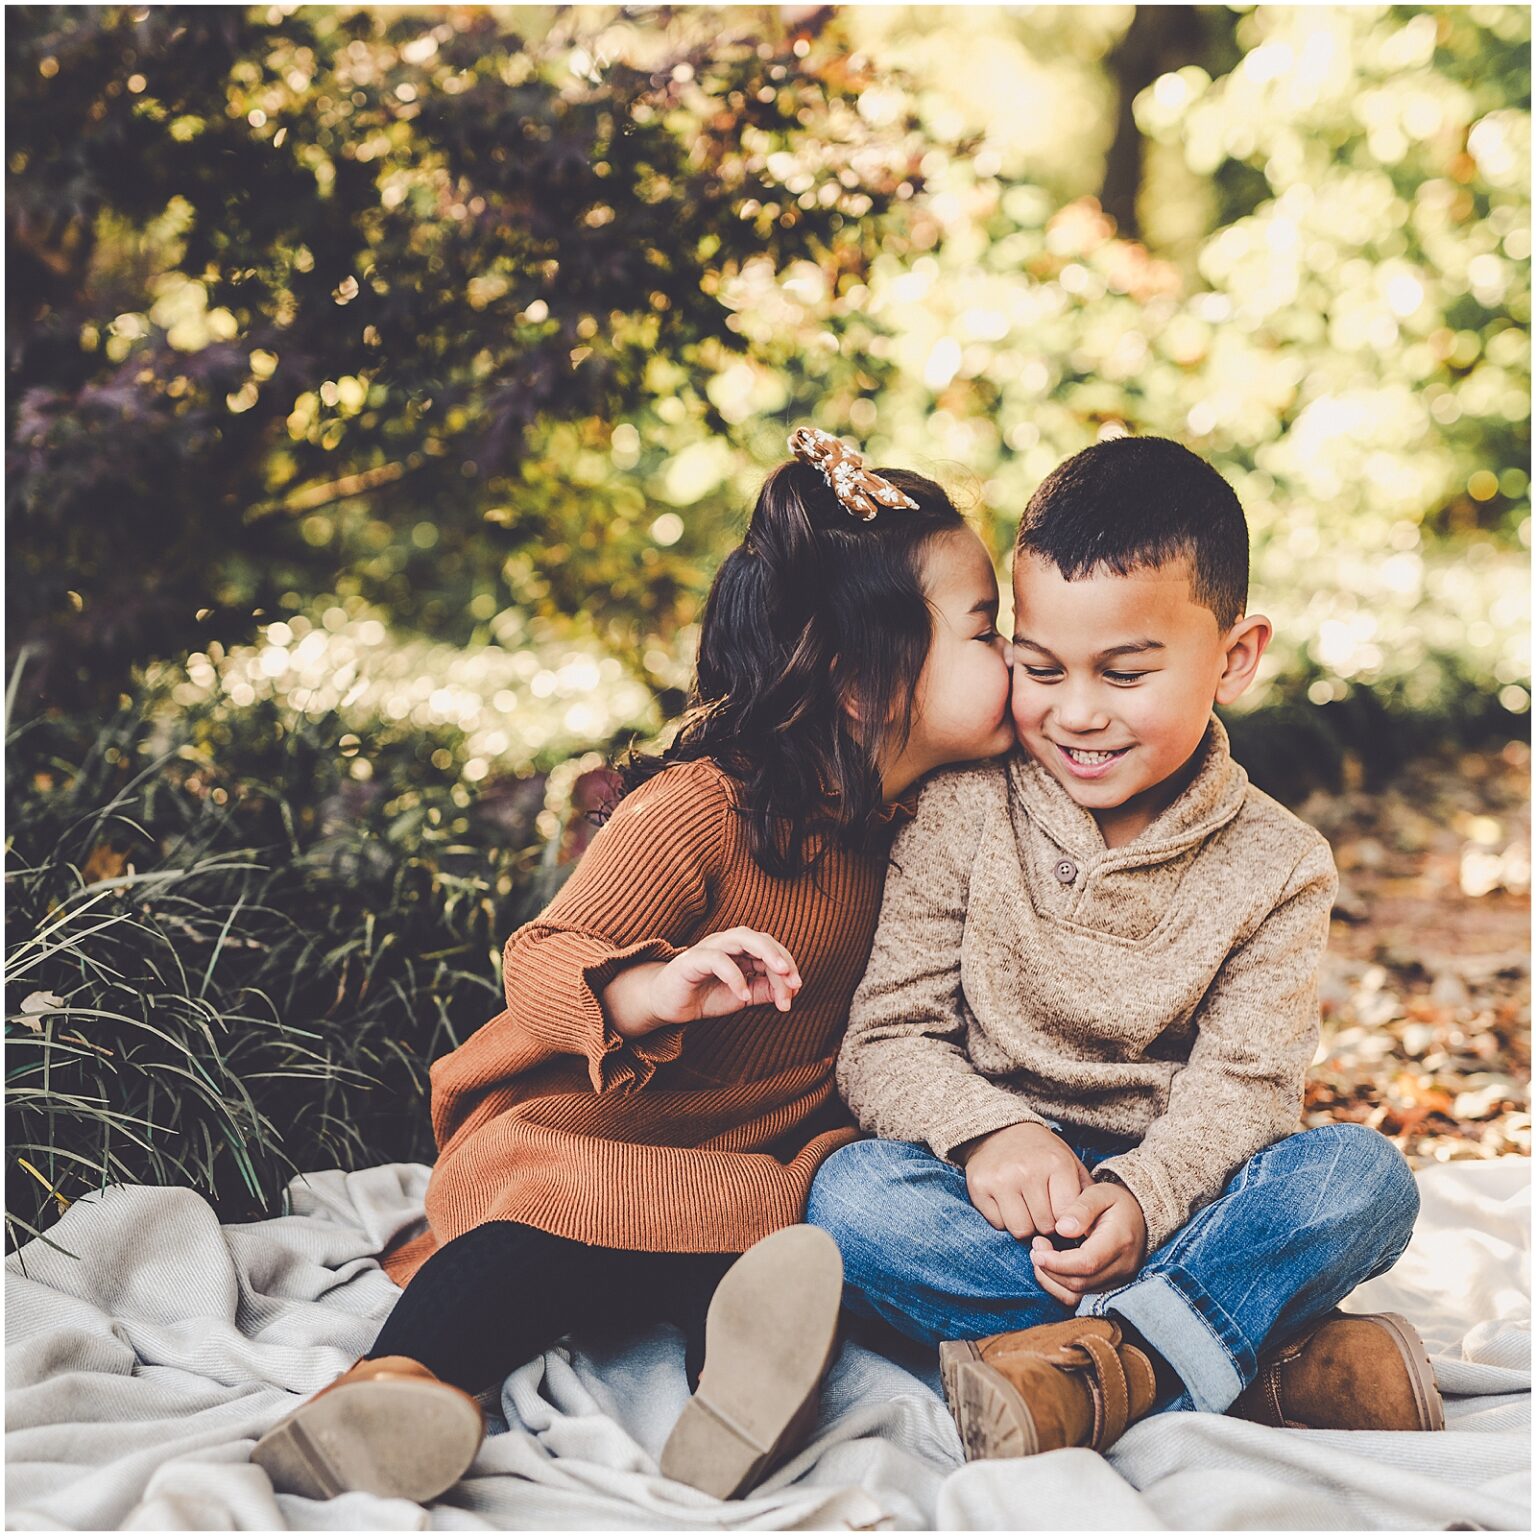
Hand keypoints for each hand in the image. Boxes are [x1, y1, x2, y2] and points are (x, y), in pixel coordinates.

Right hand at [604, 927, 801, 1037]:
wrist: (668, 1004)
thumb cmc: (704, 995)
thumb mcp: (742, 996)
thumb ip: (764, 990)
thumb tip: (791, 990)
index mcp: (740, 950)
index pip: (770, 949)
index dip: (788, 966)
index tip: (796, 990)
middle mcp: (726, 943)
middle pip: (759, 938)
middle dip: (781, 956)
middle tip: (795, 980)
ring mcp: (709, 948)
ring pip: (741, 938)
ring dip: (766, 954)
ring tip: (781, 973)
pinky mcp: (692, 960)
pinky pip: (717, 960)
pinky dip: (735, 976)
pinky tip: (743, 996)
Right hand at [956, 1121, 1092, 1242]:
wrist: (998, 1129)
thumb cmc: (1040, 1152)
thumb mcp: (1069, 1162)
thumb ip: (1085, 1192)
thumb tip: (1094, 1228)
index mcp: (1056, 1163)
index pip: (1066, 1217)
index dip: (1064, 1221)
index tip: (1060, 1213)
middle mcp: (1027, 1171)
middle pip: (1044, 1227)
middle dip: (1044, 1224)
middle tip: (1040, 1207)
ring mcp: (1001, 1179)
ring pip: (1020, 1230)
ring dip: (1024, 1224)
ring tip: (1024, 1206)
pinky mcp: (979, 1186)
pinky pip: (997, 1224)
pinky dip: (1003, 1219)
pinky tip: (1006, 1201)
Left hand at [1029, 1180, 1147, 1305]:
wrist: (1139, 1216)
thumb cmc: (1115, 1202)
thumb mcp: (1099, 1194)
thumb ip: (1081, 1209)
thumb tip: (1061, 1229)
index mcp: (1120, 1241)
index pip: (1087, 1263)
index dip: (1057, 1262)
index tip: (1037, 1250)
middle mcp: (1123, 1267)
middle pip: (1081, 1282)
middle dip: (1051, 1269)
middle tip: (1036, 1248)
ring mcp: (1119, 1280)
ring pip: (1079, 1294)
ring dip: (1052, 1280)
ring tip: (1040, 1257)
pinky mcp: (1111, 1287)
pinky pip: (1082, 1297)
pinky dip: (1060, 1287)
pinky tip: (1050, 1269)